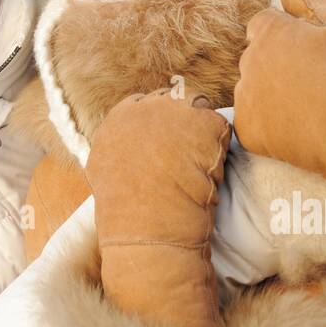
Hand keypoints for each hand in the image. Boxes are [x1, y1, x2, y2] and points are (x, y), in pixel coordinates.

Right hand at [85, 87, 231, 326]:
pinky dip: (221, 149)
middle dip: (185, 121)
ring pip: (200, 108)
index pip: (145, 102)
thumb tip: (131, 143)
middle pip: (174, 99)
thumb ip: (116, 146)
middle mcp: (146, 107)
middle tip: (191, 154)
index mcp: (119, 117)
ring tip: (199, 167)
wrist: (148, 227)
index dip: (161, 123)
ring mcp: (177, 112)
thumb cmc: (125, 212)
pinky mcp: (206, 122)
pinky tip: (209, 173)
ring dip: (204, 133)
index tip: (169, 142)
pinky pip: (222, 128)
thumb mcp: (103, 171)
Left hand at [232, 0, 325, 198]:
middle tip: (317, 82)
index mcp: (270, 31)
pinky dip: (268, 125)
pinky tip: (300, 126)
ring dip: (272, 94)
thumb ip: (309, 0)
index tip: (314, 55)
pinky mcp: (249, 131)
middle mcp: (250, 61)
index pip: (263, 25)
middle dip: (278, 63)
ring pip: (252, 89)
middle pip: (256, 57)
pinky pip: (250, 121)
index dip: (290, 38)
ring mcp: (247, 98)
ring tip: (311, 106)